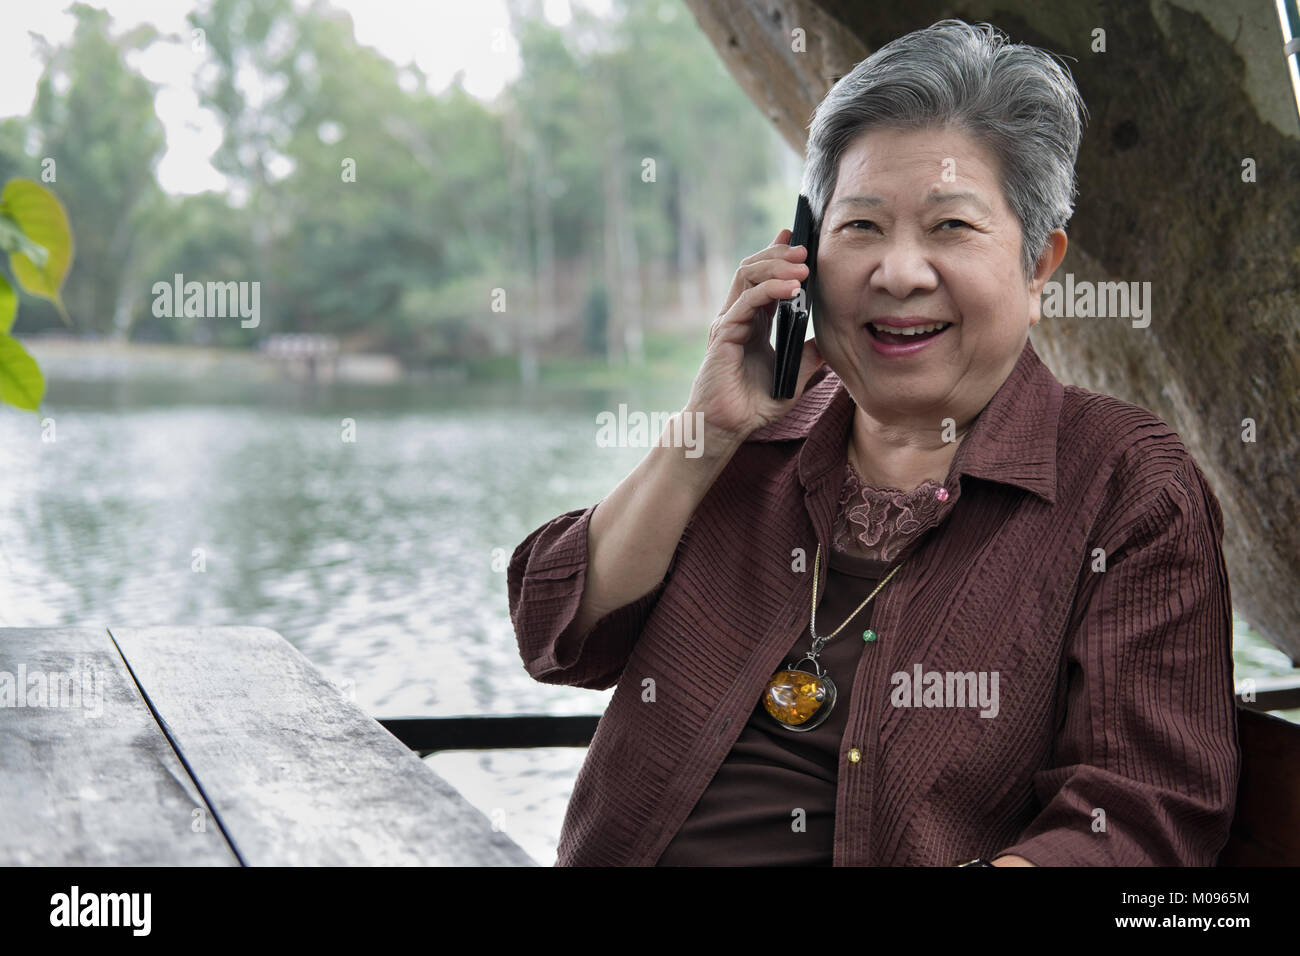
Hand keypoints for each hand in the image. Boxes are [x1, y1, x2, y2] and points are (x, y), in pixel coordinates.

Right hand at [682, 227, 823, 454]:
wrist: (728, 428)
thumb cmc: (754, 405)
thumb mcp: (793, 378)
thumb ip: (808, 357)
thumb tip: (831, 341)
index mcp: (753, 323)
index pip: (764, 279)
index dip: (779, 257)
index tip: (800, 240)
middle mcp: (738, 317)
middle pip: (754, 269)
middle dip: (779, 254)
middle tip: (806, 249)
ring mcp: (729, 322)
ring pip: (747, 276)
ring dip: (776, 266)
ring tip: (802, 266)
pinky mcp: (724, 333)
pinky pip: (747, 301)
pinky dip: (770, 290)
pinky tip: (792, 289)